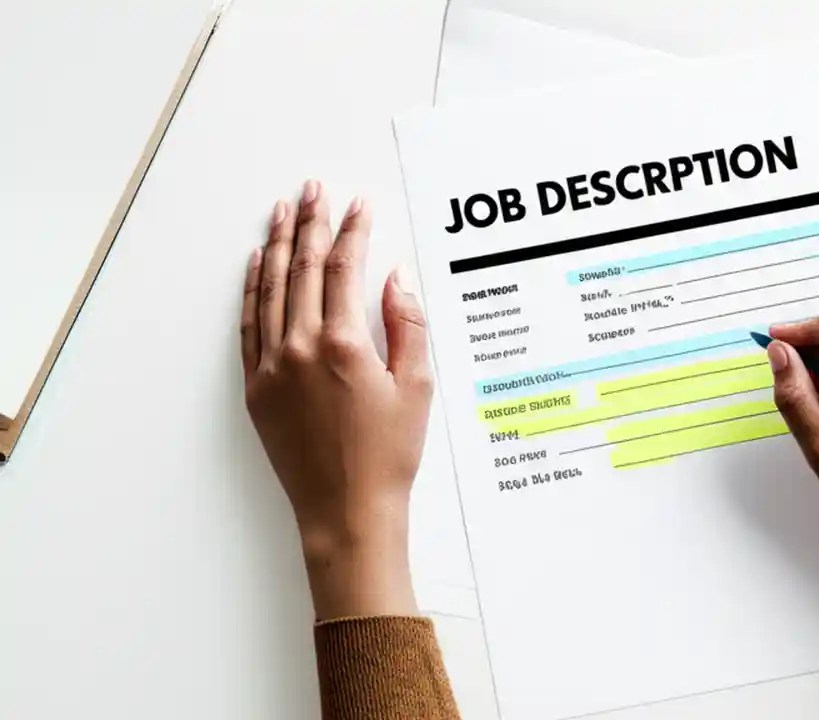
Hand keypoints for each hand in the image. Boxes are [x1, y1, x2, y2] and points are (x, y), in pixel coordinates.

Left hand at [241, 179, 431, 618]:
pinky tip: (257, 265)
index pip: (346, 269)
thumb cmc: (387, 456)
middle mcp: (300, 348)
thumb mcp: (416, 387)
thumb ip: (406, 325)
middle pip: (303, 268)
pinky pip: (249, 325)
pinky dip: (252, 290)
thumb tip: (393, 278)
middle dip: (310, 223)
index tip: (359, 206)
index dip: (354, 232)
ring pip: (271, 289)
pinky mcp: (257, 388)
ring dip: (278, 245)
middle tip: (313, 190)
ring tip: (283, 211)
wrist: (345, 511)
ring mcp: (273, 367)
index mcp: (344, 344)